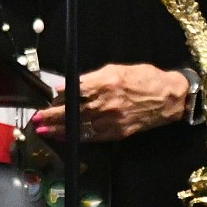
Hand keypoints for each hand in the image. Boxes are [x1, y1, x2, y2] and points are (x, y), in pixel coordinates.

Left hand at [31, 64, 188, 141]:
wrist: (169, 97)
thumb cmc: (144, 78)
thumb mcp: (117, 69)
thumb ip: (90, 79)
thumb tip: (67, 86)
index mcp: (107, 82)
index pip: (76, 91)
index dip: (59, 97)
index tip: (46, 99)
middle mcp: (108, 102)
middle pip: (74, 111)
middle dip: (53, 116)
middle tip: (37, 119)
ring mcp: (113, 119)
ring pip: (80, 126)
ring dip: (60, 130)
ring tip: (44, 130)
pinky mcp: (119, 132)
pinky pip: (93, 136)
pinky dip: (76, 137)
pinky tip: (64, 137)